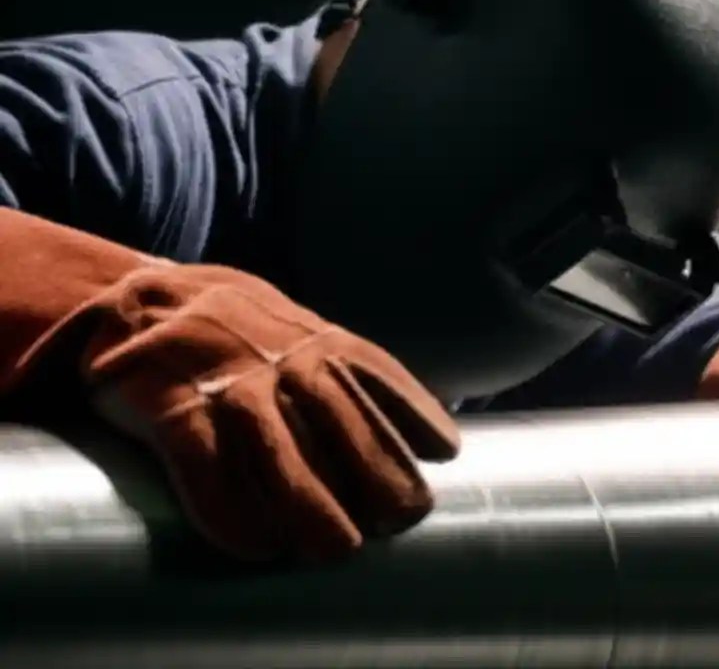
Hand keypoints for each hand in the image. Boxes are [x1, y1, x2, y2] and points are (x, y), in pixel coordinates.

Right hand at [0, 209, 458, 561]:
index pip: (379, 376)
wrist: (141, 299)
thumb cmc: (247, 333)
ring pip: (278, 451)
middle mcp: (280, 361)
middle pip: (340, 422)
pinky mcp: (172, 410)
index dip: (414, 414)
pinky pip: (204, 466)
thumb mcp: (309, 335)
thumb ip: (362, 377)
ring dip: (312, 505)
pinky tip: (258, 546)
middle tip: (401, 518)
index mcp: (320, 342)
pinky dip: (230, 511)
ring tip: (340, 550)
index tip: (447, 452)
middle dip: (376, 472)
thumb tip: (440, 438)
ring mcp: (227, 384)